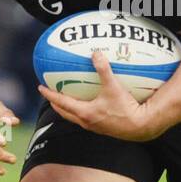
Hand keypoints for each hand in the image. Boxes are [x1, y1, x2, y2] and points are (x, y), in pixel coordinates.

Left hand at [38, 51, 161, 141]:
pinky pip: (85, 118)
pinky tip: (88, 104)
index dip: (49, 94)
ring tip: (65, 98)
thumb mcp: (113, 87)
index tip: (40, 87)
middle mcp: (85, 121)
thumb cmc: (126, 108)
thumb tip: (96, 53)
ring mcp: (93, 126)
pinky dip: (80, 110)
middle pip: (63, 111)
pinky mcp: (102, 128)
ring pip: (73, 117)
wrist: (140, 127)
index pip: (60, 102)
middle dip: (55, 102)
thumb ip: (104, 70)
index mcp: (84, 112)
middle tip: (50, 93)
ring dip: (66, 108)